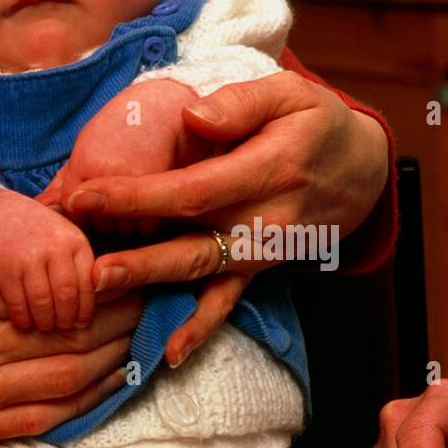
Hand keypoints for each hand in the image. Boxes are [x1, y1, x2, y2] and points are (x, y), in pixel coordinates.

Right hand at [0, 156, 141, 447]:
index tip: (130, 260)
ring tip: (143, 334)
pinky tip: (106, 384)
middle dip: (121, 314)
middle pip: (73, 332)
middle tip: (155, 294)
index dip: (102, 277)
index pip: (53, 284)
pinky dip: (83, 402)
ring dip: (114, 357)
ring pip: (67, 377)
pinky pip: (43, 419)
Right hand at [0, 184, 95, 331]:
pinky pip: (17, 302)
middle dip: (65, 318)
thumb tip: (98, 307)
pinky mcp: (4, 266)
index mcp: (75, 242)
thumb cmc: (38, 234)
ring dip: (45, 321)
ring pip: (43, 301)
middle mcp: (54, 247)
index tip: (81, 323)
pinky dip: (22, 318)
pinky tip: (24, 323)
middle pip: (67, 295)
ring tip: (45, 327)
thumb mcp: (65, 240)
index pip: (88, 284)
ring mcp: (28, 256)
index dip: (85, 309)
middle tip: (62, 329)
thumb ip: (81, 267)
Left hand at [46, 72, 388, 365]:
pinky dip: (201, 328)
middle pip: (193, 239)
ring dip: (152, 282)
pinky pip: (228, 301)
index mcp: (270, 170)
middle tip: (86, 263)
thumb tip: (192, 116)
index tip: (87, 196)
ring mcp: (261, 250)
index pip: (195, 189)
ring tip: (103, 289)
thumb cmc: (315, 125)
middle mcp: (266, 220)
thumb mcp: (291, 94)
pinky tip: (169, 353)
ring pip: (201, 270)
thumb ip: (240, 103)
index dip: (140, 196)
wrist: (361, 172)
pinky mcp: (258, 268)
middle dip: (136, 252)